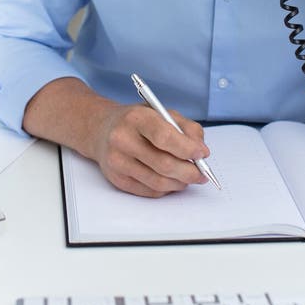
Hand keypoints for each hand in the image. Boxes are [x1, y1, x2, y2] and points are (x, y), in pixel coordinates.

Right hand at [92, 103, 209, 196]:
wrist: (101, 130)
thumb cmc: (136, 121)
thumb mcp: (161, 112)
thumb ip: (186, 127)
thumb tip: (201, 150)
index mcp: (136, 118)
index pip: (164, 137)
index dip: (187, 148)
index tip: (202, 153)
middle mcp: (122, 140)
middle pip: (163, 164)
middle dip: (189, 171)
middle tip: (202, 173)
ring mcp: (118, 162)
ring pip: (158, 182)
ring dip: (180, 182)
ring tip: (188, 177)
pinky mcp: (117, 180)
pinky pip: (149, 191)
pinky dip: (166, 188)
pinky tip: (171, 180)